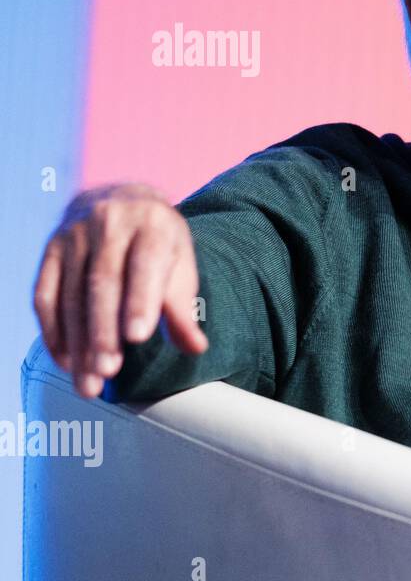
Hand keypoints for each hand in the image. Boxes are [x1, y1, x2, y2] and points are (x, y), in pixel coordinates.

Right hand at [32, 183, 208, 397]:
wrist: (119, 200)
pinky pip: (45, 295)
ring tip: (89, 380)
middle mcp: (109, 222)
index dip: (141, 300)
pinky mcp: (49, 250)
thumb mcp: (179, 262)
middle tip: (108, 370)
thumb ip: (183, 305)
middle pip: (103, 282)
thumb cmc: (157, 242)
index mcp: (152, 223)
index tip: (138, 337)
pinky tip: (67, 361)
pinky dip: (54, 331)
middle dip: (104, 330)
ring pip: (71, 294)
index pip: (145, 264)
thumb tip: (196, 348)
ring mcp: (74, 235)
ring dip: (78, 342)